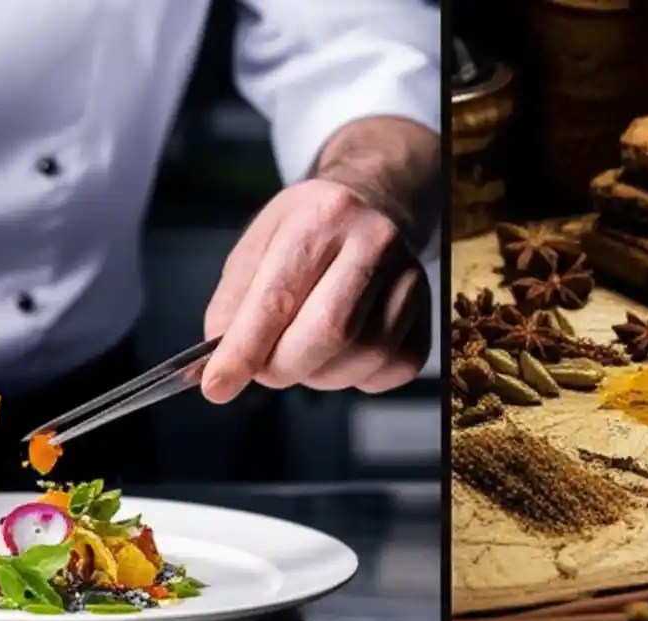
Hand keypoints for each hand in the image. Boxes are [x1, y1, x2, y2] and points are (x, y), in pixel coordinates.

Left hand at [201, 178, 430, 402]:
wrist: (373, 208)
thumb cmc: (310, 230)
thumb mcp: (258, 245)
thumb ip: (234, 303)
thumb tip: (221, 363)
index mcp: (322, 216)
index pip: (278, 298)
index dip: (245, 350)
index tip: (219, 384)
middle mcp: (375, 241)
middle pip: (329, 332)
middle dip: (284, 367)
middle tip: (264, 368)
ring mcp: (410, 278)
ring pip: (363, 357)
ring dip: (320, 374)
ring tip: (304, 351)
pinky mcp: (428, 313)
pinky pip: (392, 369)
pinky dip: (358, 377)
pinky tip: (342, 354)